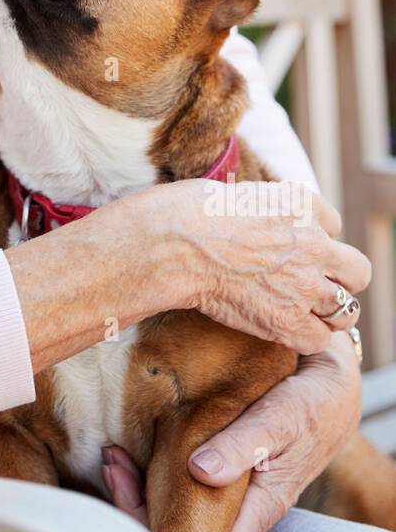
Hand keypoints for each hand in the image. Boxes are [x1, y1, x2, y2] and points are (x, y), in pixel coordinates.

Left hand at [102, 332, 362, 531]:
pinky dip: (149, 466)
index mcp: (259, 505)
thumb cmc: (310, 404)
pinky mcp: (219, 462)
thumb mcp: (280, 419)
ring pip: (175, 504)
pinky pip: (177, 478)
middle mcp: (240, 503)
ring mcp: (229, 485)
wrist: (328, 382)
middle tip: (112, 469)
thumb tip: (200, 471)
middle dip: (141, 510)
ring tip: (113, 457)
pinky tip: (128, 446)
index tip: (137, 519)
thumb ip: (243, 446)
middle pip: (183, 529)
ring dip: (140, 487)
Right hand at [171, 178, 369, 354]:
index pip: (333, 223)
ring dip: (327, 312)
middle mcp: (313, 243)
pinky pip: (319, 339)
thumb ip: (264, 208)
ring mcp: (305, 283)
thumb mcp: (237, 192)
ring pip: (347, 309)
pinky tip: (283, 328)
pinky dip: (305, 338)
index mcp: (301, 203)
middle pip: (357, 270)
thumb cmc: (190, 212)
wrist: (174, 244)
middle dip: (339, 278)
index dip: (315, 237)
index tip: (293, 246)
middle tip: (312, 284)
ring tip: (303, 312)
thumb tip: (261, 221)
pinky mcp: (287, 319)